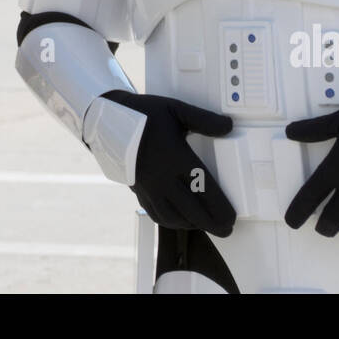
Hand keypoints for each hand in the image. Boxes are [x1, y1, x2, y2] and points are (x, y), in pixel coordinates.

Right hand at [102, 90, 236, 237]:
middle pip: (192, 210)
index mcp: (175, 157)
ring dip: (192, 224)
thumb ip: (204, 119)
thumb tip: (229, 126)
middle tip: (226, 229)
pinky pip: (156, 214)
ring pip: (173, 217)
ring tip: (207, 226)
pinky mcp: (138, 190)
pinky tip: (181, 220)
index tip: (231, 216)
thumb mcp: (175, 109)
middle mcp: (162, 177)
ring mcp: (149, 186)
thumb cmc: (144, 114)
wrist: (107, 120)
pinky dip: (172, 222)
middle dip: (212, 224)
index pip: (203, 189)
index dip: (220, 207)